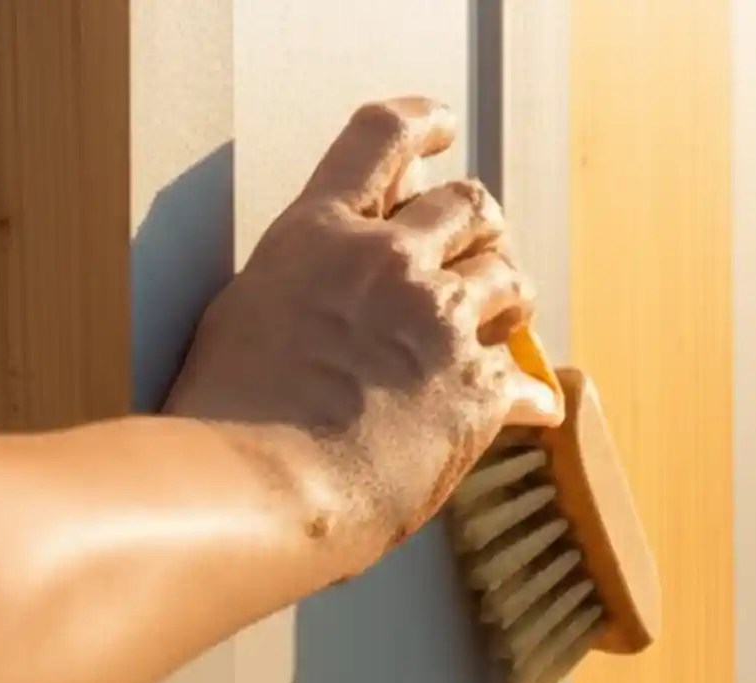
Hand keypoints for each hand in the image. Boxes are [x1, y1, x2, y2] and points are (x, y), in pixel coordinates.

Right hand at [164, 97, 557, 549]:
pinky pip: (529, 377)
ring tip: (503, 324)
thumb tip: (331, 285)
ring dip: (510, 300)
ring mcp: (439, 320)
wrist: (255, 489)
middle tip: (479, 252)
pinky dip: (531, 396)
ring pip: (510, 277)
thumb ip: (302, 280)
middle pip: (471, 206)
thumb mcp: (245, 314)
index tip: (443, 125)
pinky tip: (531, 411)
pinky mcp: (477, 387)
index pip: (381, 138)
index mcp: (321, 234)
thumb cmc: (224, 419)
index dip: (421, 121)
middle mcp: (389, 262)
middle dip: (482, 228)